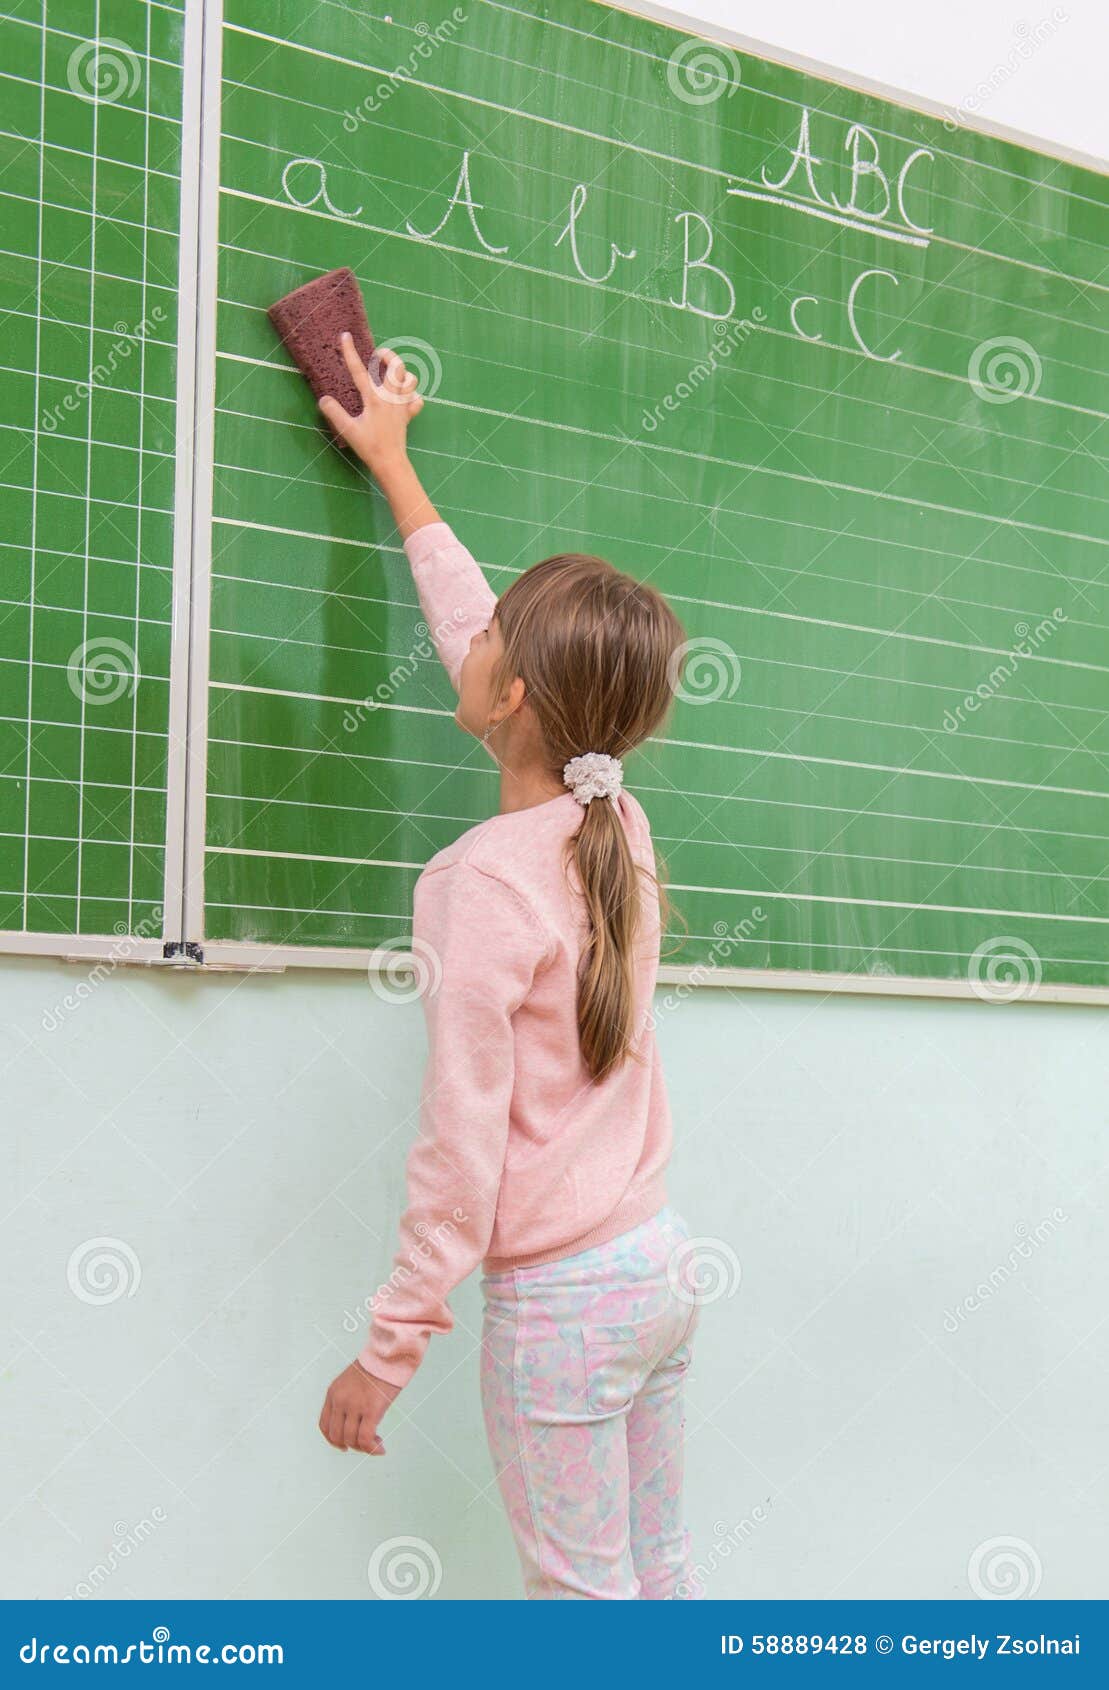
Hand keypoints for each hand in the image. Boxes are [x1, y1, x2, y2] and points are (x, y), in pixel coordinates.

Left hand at [318, 1361, 399, 1454]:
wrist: (389, 1354)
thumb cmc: (377, 1366)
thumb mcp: (352, 1381)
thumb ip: (348, 1399)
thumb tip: (355, 1423)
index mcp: (333, 1392)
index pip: (324, 1425)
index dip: (333, 1440)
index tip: (345, 1446)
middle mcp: (340, 1400)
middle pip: (336, 1436)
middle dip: (350, 1445)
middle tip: (365, 1444)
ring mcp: (354, 1405)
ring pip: (351, 1440)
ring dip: (364, 1448)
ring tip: (377, 1444)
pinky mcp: (371, 1409)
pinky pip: (365, 1438)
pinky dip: (372, 1449)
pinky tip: (381, 1449)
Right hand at [319, 334, 422, 472]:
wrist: (391, 463)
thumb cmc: (369, 446)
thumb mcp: (347, 430)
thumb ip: (334, 412)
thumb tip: (323, 399)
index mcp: (373, 398)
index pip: (359, 371)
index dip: (350, 352)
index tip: (345, 336)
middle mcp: (390, 397)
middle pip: (397, 366)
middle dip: (388, 356)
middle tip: (378, 356)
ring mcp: (402, 405)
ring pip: (410, 380)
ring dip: (402, 373)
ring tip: (390, 376)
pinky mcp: (408, 416)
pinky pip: (416, 399)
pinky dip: (411, 396)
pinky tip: (403, 399)